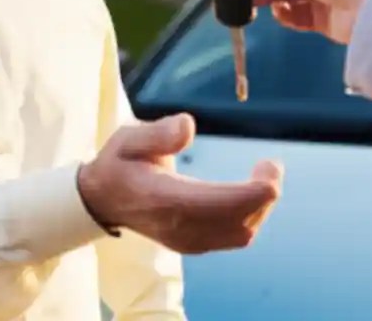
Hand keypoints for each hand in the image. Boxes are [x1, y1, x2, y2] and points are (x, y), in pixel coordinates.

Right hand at [78, 114, 282, 253]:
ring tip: (259, 175)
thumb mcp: (128, 139)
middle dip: (265, 193)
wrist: (101, 201)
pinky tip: (245, 192)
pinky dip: (249, 215)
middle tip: (268, 164)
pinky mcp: (194, 245)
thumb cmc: (118, 164)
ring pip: (243, 232)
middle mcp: (181, 227)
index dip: (260, 189)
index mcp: (167, 200)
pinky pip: (234, 237)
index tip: (269, 162)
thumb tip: (189, 126)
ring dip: (259, 206)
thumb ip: (157, 133)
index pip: (227, 205)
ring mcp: (188, 242)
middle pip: (244, 221)